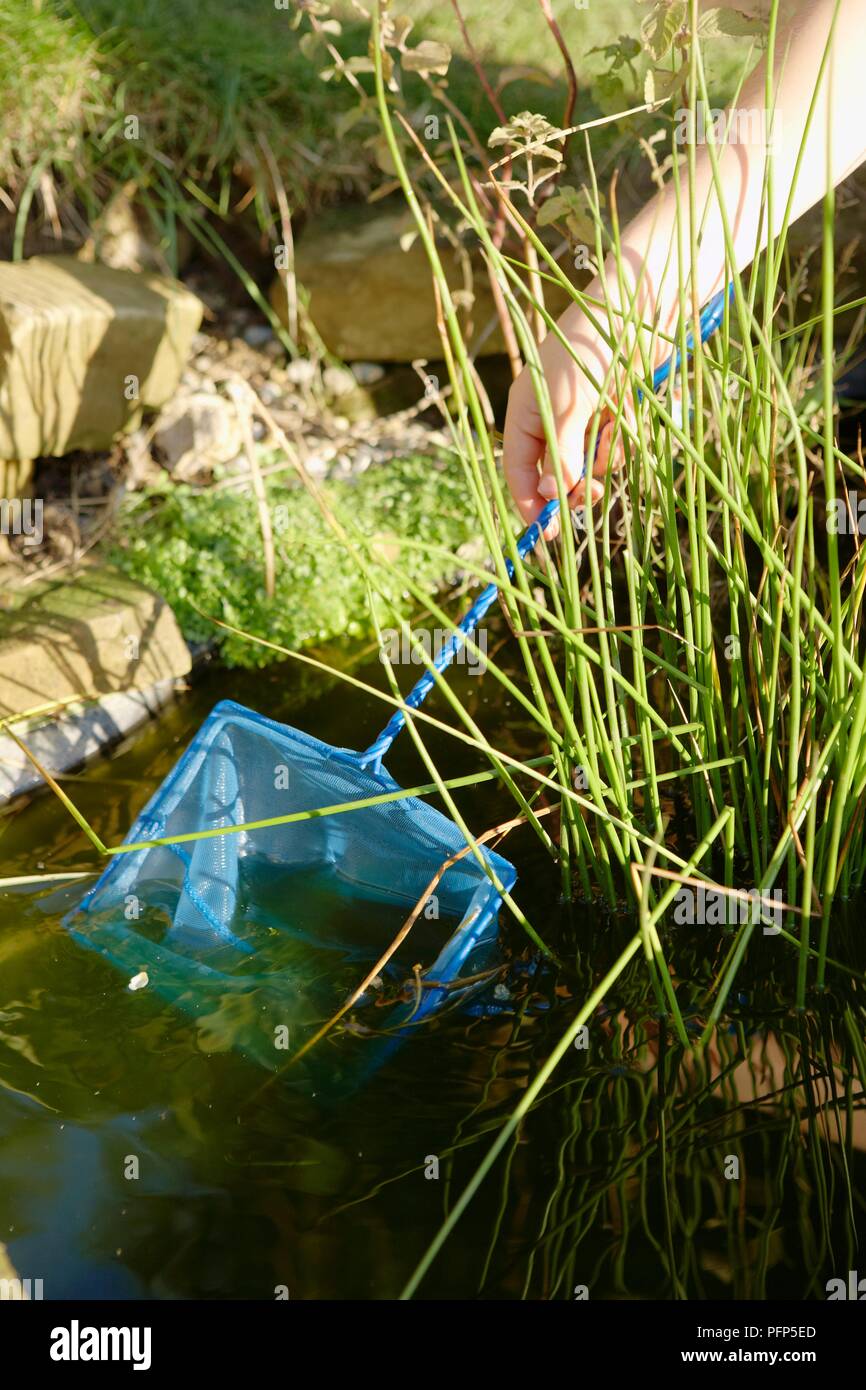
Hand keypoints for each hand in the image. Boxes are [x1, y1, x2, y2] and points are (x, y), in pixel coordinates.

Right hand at [502, 300, 629, 531]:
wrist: (637, 313)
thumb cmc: (591, 349)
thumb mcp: (571, 404)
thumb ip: (561, 452)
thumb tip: (548, 495)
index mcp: (525, 412)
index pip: (518, 470)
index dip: (529, 502)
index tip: (548, 532)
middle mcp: (550, 419)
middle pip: (555, 475)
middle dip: (575, 485)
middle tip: (595, 494)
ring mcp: (582, 419)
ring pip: (590, 465)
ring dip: (604, 455)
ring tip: (614, 423)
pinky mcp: (610, 416)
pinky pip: (613, 448)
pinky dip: (622, 440)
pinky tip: (626, 414)